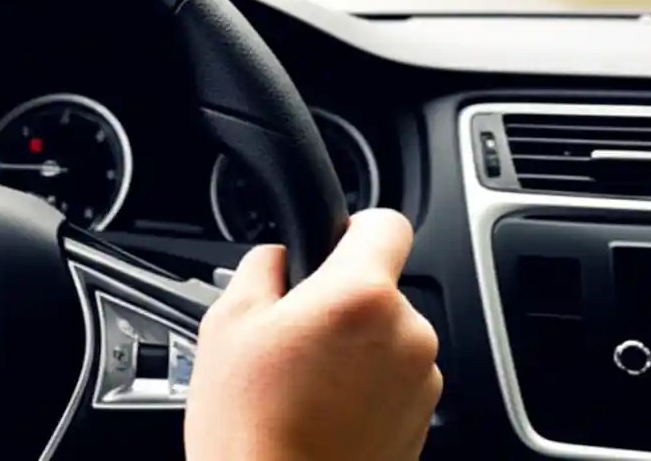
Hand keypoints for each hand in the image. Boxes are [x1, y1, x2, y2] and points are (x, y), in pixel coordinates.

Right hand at [185, 208, 441, 460]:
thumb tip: (280, 256)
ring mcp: (421, 380)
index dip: (354, 228)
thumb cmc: (251, 427)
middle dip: (341, 301)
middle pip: (380, 287)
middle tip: (294, 337)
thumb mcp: (228, 323)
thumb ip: (264, 267)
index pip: (386, 222)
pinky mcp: (422, 420)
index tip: (332, 246)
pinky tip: (324, 409)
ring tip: (305, 383)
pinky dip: (367, 386)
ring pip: (388, 335)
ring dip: (356, 347)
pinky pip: (395, 379)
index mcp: (361, 295)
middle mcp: (407, 333)